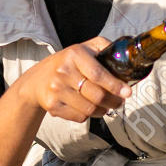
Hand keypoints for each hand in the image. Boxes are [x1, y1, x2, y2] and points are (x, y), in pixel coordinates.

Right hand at [15, 37, 130, 122]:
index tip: (127, 92)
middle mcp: (63, 71)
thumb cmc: (66, 63)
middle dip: (113, 101)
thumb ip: (104, 48)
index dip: (115, 86)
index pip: (98, 74)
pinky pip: (79, 117)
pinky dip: (89, 115)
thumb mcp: (84, 48)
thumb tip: (125, 57)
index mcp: (74, 54)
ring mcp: (56, 90)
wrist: (38, 80)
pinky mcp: (53, 105)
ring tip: (106, 106)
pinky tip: (89, 108)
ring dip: (103, 110)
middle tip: (119, 101)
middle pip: (96, 95)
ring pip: (89, 109)